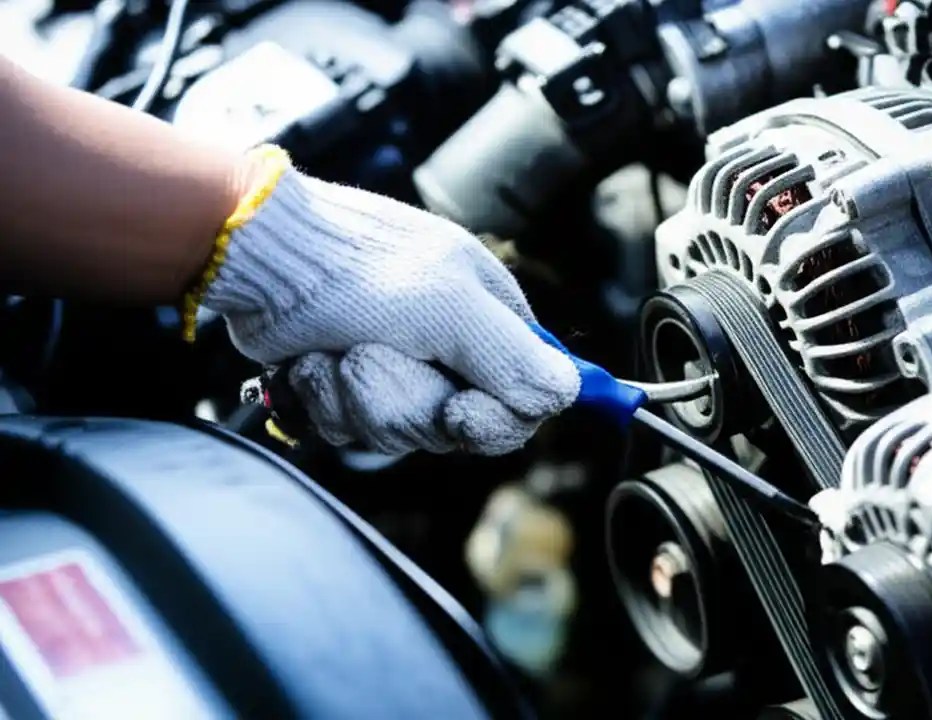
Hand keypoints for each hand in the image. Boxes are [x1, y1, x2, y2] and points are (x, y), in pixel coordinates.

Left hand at [202, 160, 579, 455]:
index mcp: (489, 313)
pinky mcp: (346, 382)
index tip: (458, 408)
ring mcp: (396, 363)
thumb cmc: (354, 267)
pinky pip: (351, 426)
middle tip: (371, 359)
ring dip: (358, 397)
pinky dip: (323, 398)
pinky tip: (310, 362)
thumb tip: (570, 392)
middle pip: (458, 424)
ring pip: (400, 430)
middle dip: (407, 401)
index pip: (527, 395)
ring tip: (336, 352)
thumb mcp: (450, 309)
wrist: (256, 259)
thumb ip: (514, 358)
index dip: (496, 417)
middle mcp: (449, 341)